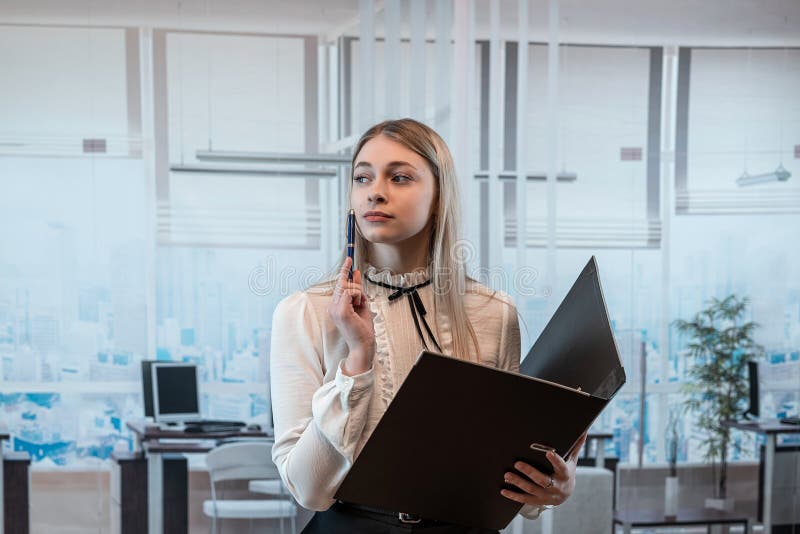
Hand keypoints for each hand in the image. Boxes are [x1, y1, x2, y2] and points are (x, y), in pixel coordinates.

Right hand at [327, 256, 374, 375]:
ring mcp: (335, 309)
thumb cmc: (362, 328)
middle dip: (356, 287)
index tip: (349, 260)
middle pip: (343, 284)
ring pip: (348, 287)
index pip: (339, 285)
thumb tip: (356, 273)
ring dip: (359, 294)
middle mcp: (332, 306)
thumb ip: (358, 289)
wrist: (363, 344)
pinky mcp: (340, 311)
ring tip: (360, 307)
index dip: (344, 271)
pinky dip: (358, 296)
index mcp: (335, 306)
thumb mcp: (362, 304)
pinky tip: (358, 306)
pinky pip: (350, 292)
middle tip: (361, 300)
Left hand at [500, 432, 587, 507]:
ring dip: (518, 482)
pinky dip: (514, 496)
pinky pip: (525, 499)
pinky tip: (504, 490)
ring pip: (531, 490)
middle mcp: (556, 487)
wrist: (565, 494)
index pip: (561, 467)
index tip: (548, 452)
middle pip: (542, 480)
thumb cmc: (566, 472)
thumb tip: (584, 430)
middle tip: (517, 463)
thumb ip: (575, 446)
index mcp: (565, 475)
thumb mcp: (572, 460)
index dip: (555, 460)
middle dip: (529, 472)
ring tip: (507, 475)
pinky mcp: (538, 501)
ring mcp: (546, 495)